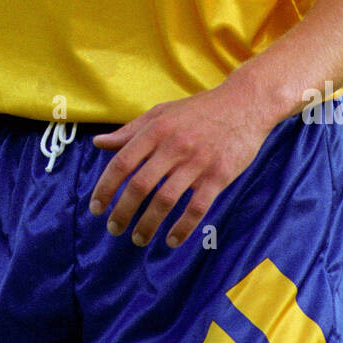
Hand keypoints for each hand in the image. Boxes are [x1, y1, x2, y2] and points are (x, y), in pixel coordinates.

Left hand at [88, 85, 272, 247]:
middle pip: (140, 186)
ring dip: (148, 225)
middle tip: (114, 228)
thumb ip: (130, 131)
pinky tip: (172, 239)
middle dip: (122, 212)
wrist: (245, 103)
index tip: (97, 208)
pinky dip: (183, 227)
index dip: (105, 187)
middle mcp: (174, 145)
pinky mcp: (219, 175)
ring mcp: (198, 162)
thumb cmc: (199, 110)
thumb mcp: (161, 113)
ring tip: (138, 239)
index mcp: (156, 129)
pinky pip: (197, 208)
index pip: (122, 162)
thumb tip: (99, 143)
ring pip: (165, 200)